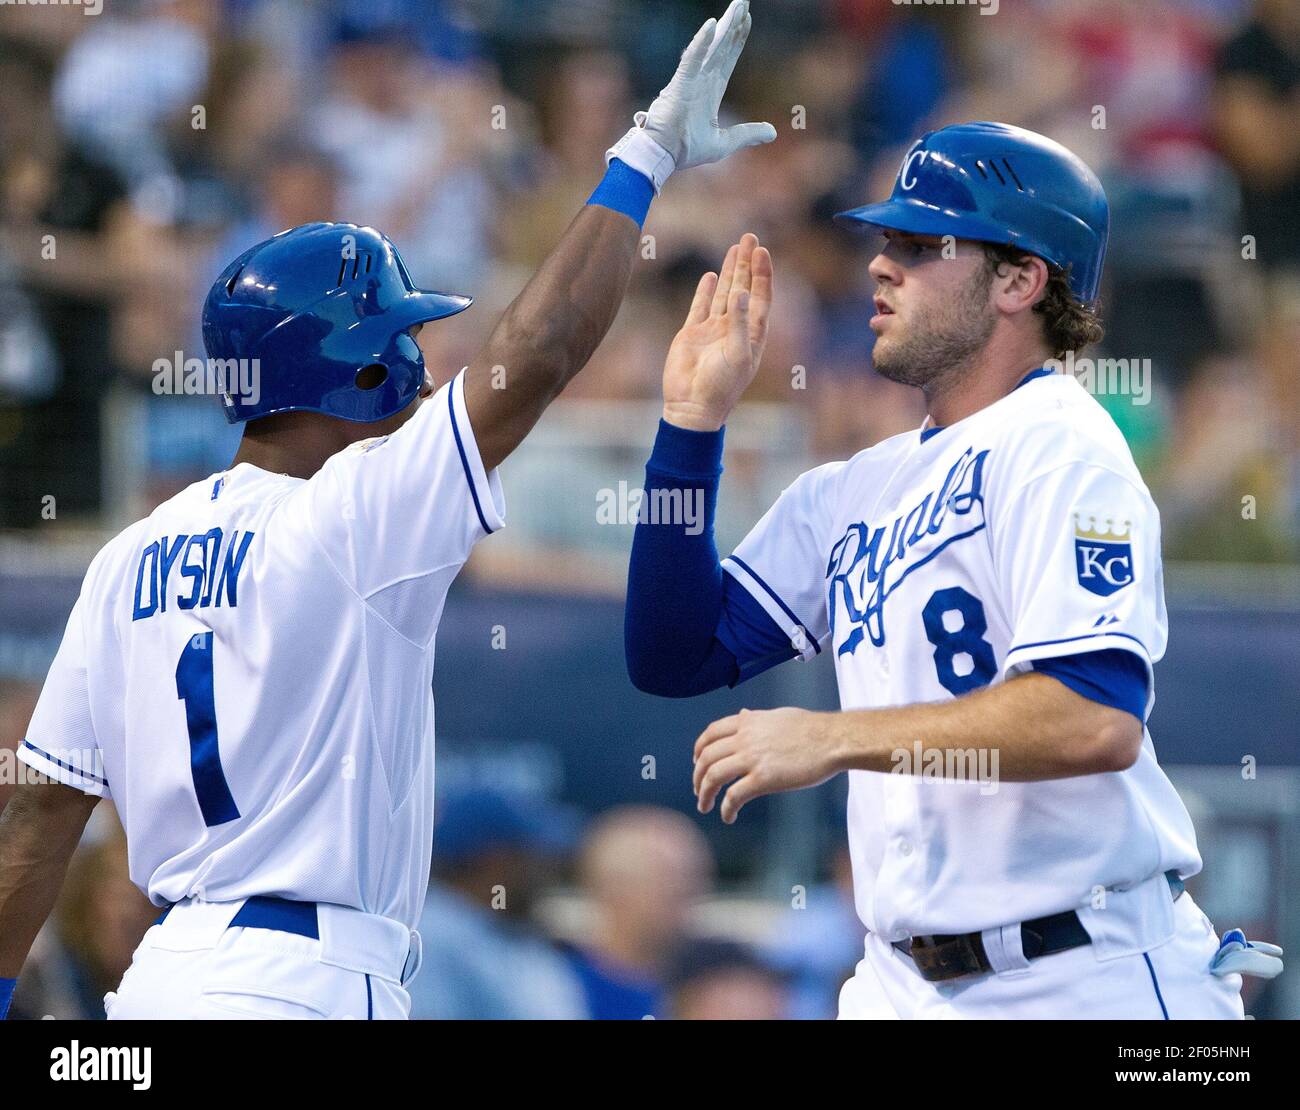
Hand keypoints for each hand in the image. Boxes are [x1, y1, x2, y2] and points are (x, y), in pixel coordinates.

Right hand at [636, 1, 775, 172]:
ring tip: (737, 6)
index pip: (727, 59)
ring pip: (711, 47)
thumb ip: (747, 134)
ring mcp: (690, 81)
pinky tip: (711, 25)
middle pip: (721, 47)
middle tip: (743, 1)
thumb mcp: (724, 143)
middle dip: (733, 24)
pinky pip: (691, 59)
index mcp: (710, 92)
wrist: (663, 157)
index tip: (747, 20)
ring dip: (724, 26)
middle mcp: (701, 81)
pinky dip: (700, 43)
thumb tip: (772, 133)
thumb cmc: (686, 150)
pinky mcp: (679, 85)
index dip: (737, 40)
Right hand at [662, 233, 772, 430]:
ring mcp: (713, 330)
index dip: (762, 274)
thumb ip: (738, 323)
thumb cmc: (721, 386)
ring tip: (734, 248)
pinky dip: (705, 291)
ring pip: (723, 292)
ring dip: (729, 271)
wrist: (692, 406)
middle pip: (744, 288)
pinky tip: (709, 276)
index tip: (762, 252)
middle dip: (747, 263)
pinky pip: (700, 306)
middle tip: (750, 237)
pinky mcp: (692, 334)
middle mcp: (734, 329)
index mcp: (752, 335)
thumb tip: (738, 292)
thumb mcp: (737, 355)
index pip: (760, 297)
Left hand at [693, 708, 842, 823]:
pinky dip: (726, 809)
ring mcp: (752, 758)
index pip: (711, 733)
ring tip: (704, 806)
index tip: (697, 762)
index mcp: (747, 722)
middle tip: (698, 790)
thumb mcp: (778, 715)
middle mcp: (744, 738)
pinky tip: (728, 816)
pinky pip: (734, 796)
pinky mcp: (764, 779)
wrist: (832, 740)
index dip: (699, 749)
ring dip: (704, 794)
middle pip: (707, 757)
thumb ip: (757, 718)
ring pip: (713, 777)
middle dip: (697, 776)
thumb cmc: (812, 728)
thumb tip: (743, 714)